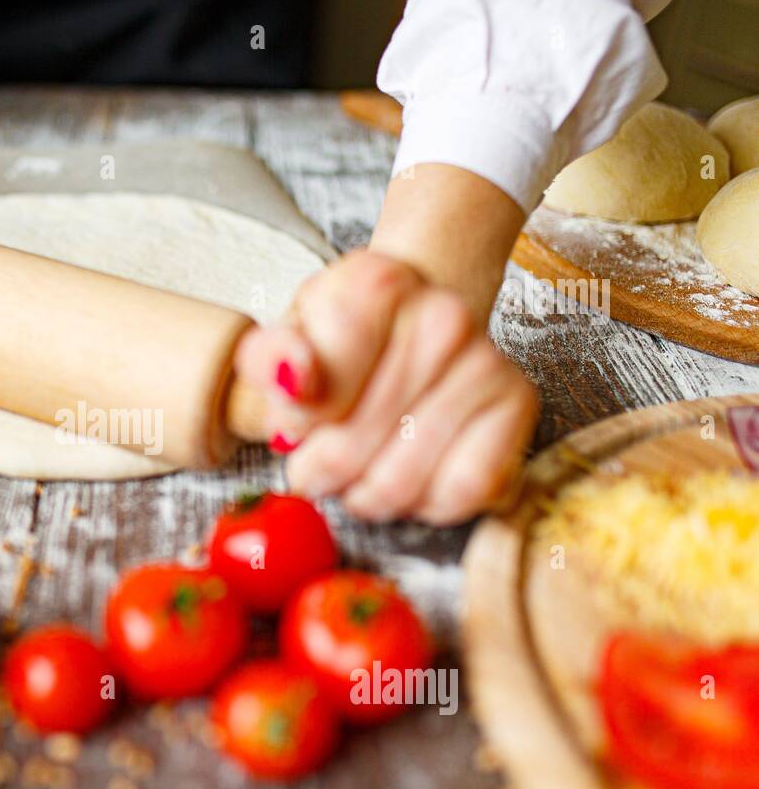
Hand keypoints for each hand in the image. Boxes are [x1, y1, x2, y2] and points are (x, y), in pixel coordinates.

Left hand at [237, 250, 537, 524]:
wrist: (411, 324)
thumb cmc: (344, 339)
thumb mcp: (289, 338)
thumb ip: (270, 359)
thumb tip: (292, 380)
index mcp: (376, 284)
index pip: (319, 388)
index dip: (297, 425)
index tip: (298, 423)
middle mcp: (442, 314)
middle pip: (355, 444)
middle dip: (325, 473)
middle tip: (320, 464)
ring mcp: (486, 359)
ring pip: (404, 480)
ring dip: (368, 495)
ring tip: (360, 473)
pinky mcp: (518, 404)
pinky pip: (461, 491)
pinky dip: (426, 503)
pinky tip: (410, 477)